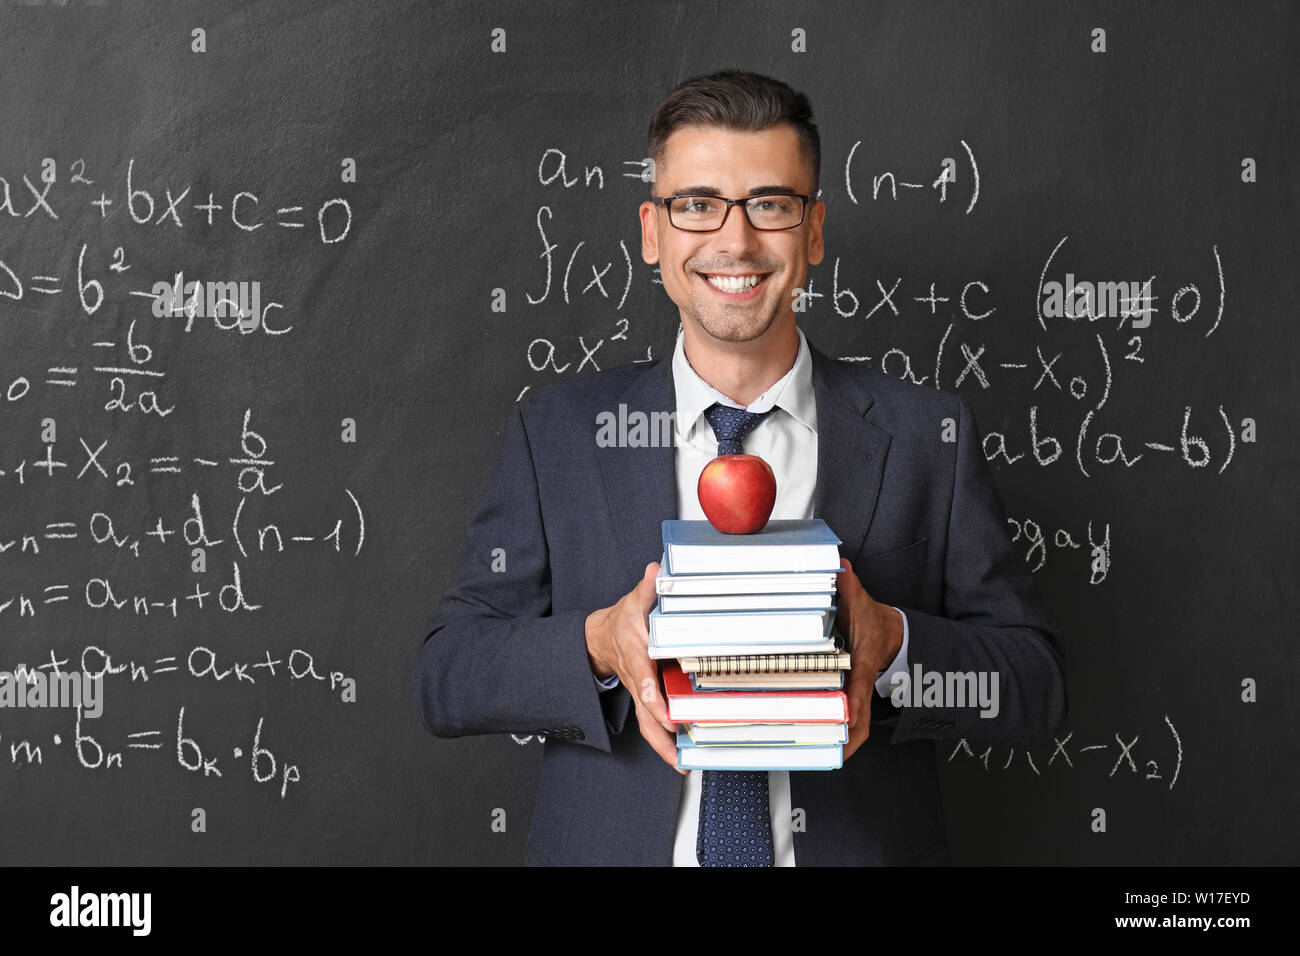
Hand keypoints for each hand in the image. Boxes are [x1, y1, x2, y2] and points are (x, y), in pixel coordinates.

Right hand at [585, 561, 684, 773]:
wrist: (599, 639)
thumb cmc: (619, 622)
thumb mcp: (632, 602)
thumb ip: (646, 588)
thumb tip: (654, 570)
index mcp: (635, 657)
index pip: (644, 681)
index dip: (654, 699)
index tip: (667, 714)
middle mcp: (636, 680)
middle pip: (646, 713)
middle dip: (660, 734)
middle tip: (678, 753)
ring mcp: (639, 693)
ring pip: (648, 724)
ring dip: (662, 745)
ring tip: (682, 763)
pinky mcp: (644, 699)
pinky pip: (652, 723)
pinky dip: (664, 740)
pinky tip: (680, 753)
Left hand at [835, 559, 903, 760]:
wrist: (886, 633)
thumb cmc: (871, 620)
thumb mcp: (861, 601)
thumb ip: (850, 585)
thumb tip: (842, 566)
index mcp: (863, 662)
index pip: (861, 688)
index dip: (856, 708)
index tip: (848, 725)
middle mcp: (861, 683)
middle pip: (858, 718)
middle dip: (844, 736)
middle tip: (824, 751)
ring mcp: (857, 694)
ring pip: (853, 725)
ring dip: (840, 741)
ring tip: (819, 756)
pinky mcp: (851, 697)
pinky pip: (846, 720)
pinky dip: (838, 734)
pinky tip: (819, 744)